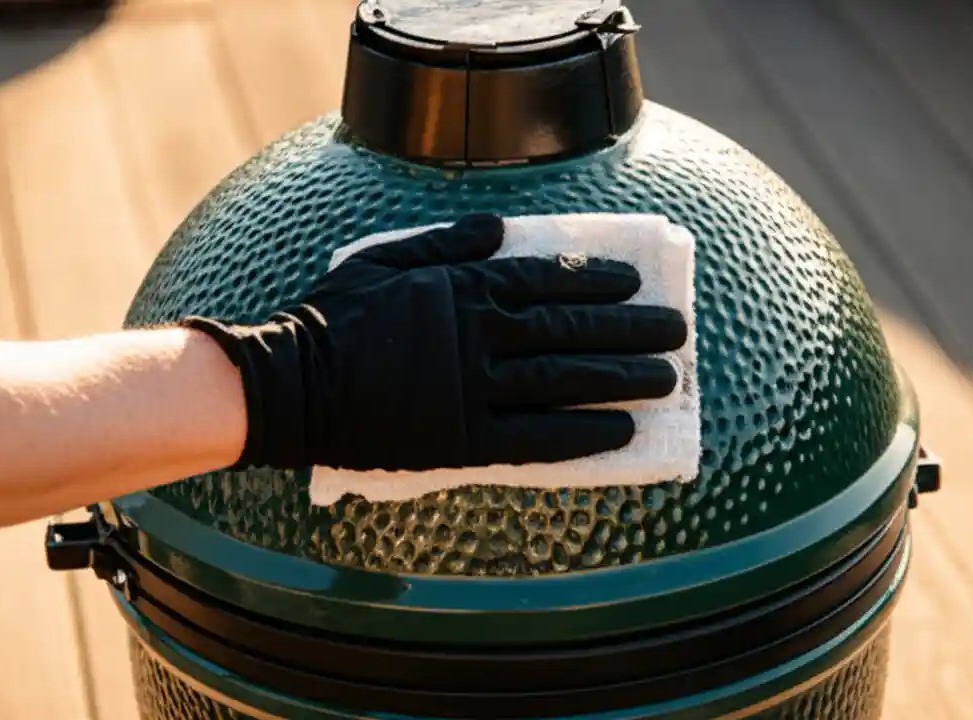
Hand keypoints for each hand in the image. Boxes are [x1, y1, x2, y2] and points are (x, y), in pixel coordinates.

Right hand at [183, 213, 687, 471]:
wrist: (295, 385)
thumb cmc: (336, 316)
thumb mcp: (387, 257)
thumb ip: (449, 240)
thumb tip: (502, 227)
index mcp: (465, 286)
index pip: (549, 279)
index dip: (600, 281)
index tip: (638, 285)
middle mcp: (481, 333)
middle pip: (573, 328)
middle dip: (633, 329)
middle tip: (677, 334)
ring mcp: (476, 388)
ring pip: (566, 380)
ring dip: (623, 380)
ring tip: (667, 381)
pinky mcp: (465, 439)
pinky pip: (537, 437)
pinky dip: (582, 433)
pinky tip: (620, 433)